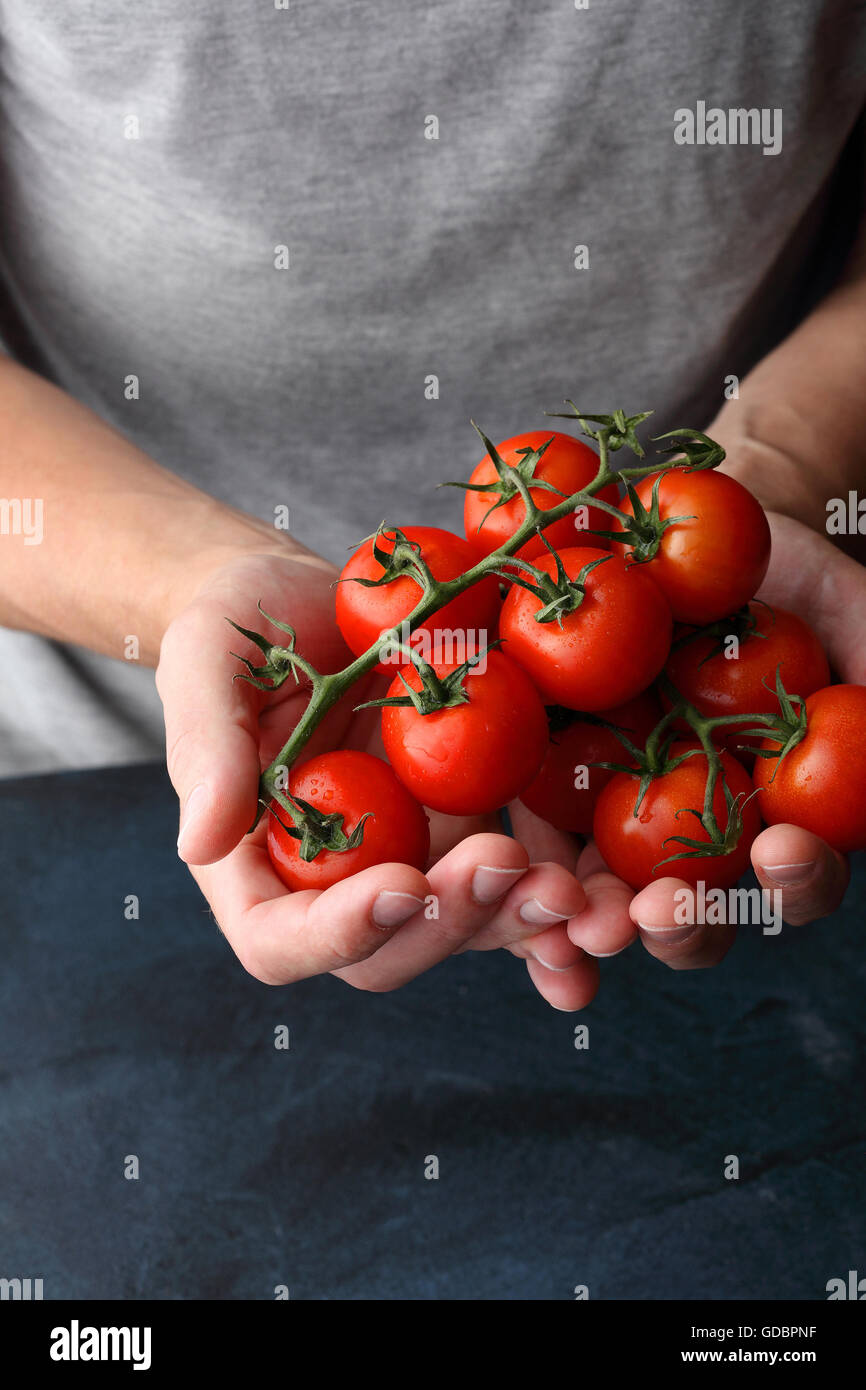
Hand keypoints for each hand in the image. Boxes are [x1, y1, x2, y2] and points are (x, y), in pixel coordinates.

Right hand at [156, 550, 597, 1006]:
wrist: (316, 597)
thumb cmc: (239, 624)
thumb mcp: (205, 665)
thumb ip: (207, 752)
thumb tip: (196, 844)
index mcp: (259, 869)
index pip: (283, 941)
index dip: (340, 934)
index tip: (400, 885)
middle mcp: (339, 887)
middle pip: (392, 950)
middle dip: (454, 924)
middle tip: (508, 867)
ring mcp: (413, 861)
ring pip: (471, 926)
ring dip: (528, 922)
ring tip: (583, 891)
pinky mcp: (473, 825)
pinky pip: (523, 873)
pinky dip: (567, 887)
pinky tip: (617, 887)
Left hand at [556, 509, 865, 970]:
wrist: (685, 535)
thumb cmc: (788, 580)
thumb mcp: (852, 612)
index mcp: (781, 813)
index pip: (800, 876)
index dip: (799, 881)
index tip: (782, 851)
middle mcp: (703, 832)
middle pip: (696, 910)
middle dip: (680, 925)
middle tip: (656, 915)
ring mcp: (621, 814)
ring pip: (605, 894)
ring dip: (587, 919)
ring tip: (573, 919)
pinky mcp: (546, 783)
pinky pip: (525, 838)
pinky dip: (512, 871)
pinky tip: (497, 878)